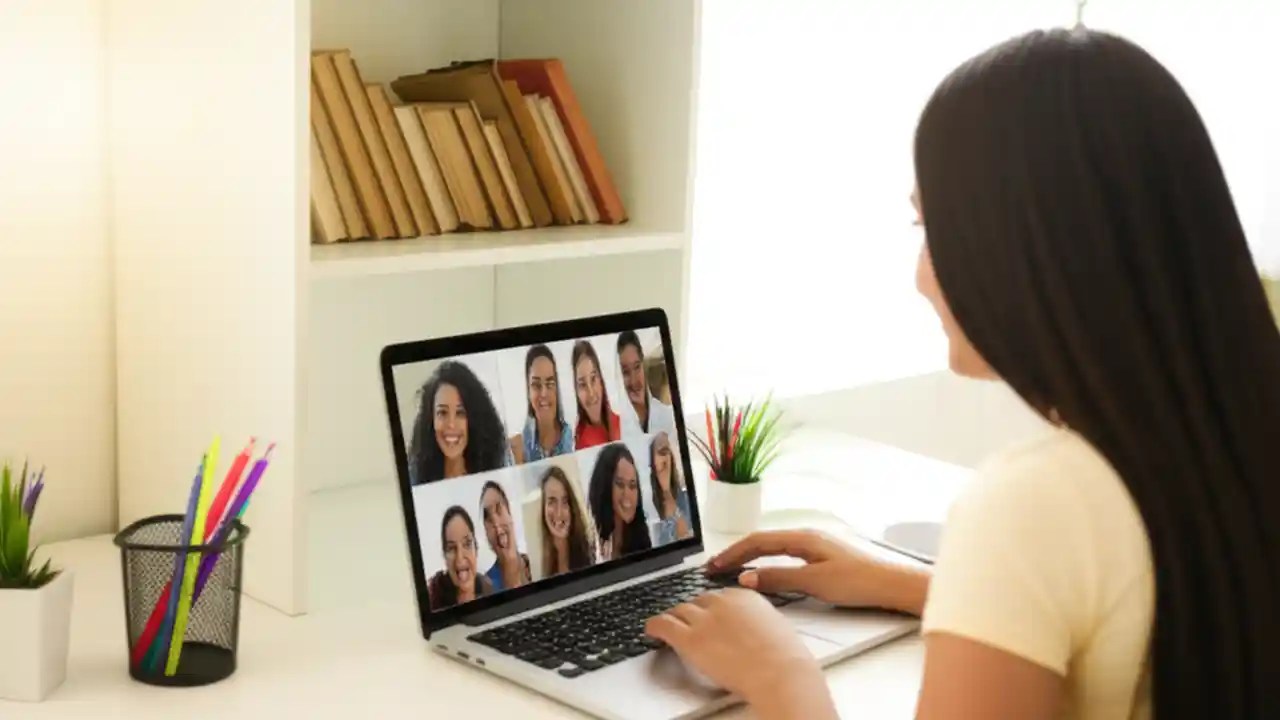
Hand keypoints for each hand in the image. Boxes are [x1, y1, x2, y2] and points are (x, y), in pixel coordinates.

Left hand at [644, 590, 834, 717]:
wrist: (780, 672)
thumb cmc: (785, 657)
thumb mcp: (775, 624)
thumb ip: (755, 619)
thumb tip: (749, 625)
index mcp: (743, 595)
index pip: (717, 596)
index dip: (709, 608)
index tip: (706, 615)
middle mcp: (721, 601)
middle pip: (697, 602)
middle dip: (693, 614)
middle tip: (689, 624)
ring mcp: (704, 619)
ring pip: (679, 611)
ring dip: (673, 619)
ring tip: (667, 625)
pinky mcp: (690, 639)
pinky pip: (664, 625)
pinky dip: (654, 626)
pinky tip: (650, 630)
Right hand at [708, 529, 929, 614]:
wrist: (892, 584)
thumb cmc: (858, 581)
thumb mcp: (814, 582)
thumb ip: (778, 579)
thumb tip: (746, 577)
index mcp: (802, 537)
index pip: (757, 541)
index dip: (733, 553)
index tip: (714, 566)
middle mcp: (807, 536)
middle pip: (763, 541)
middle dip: (737, 553)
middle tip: (715, 568)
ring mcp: (815, 545)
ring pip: (774, 548)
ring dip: (751, 557)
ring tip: (732, 570)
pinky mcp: (822, 557)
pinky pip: (785, 555)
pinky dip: (767, 562)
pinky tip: (763, 573)